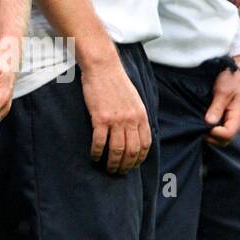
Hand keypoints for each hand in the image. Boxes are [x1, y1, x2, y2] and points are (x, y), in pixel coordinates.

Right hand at [81, 53, 151, 174]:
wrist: (103, 67)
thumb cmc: (117, 82)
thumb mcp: (135, 99)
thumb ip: (137, 116)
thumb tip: (137, 134)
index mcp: (141, 116)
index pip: (145, 144)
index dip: (139, 159)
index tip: (132, 165)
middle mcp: (131, 120)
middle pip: (131, 151)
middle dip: (126, 166)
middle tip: (119, 172)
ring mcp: (116, 120)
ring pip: (116, 150)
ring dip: (112, 164)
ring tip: (107, 169)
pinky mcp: (100, 118)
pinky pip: (99, 142)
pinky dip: (96, 153)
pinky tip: (94, 156)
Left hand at [204, 56, 239, 145]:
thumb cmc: (234, 78)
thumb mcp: (223, 91)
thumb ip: (217, 107)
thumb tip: (209, 123)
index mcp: (238, 116)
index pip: (227, 134)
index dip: (214, 133)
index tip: (204, 125)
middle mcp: (235, 120)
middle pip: (224, 140)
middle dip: (211, 137)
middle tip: (198, 128)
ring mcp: (231, 119)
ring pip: (221, 136)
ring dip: (209, 134)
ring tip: (198, 125)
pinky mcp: (225, 116)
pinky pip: (218, 127)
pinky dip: (210, 128)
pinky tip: (201, 122)